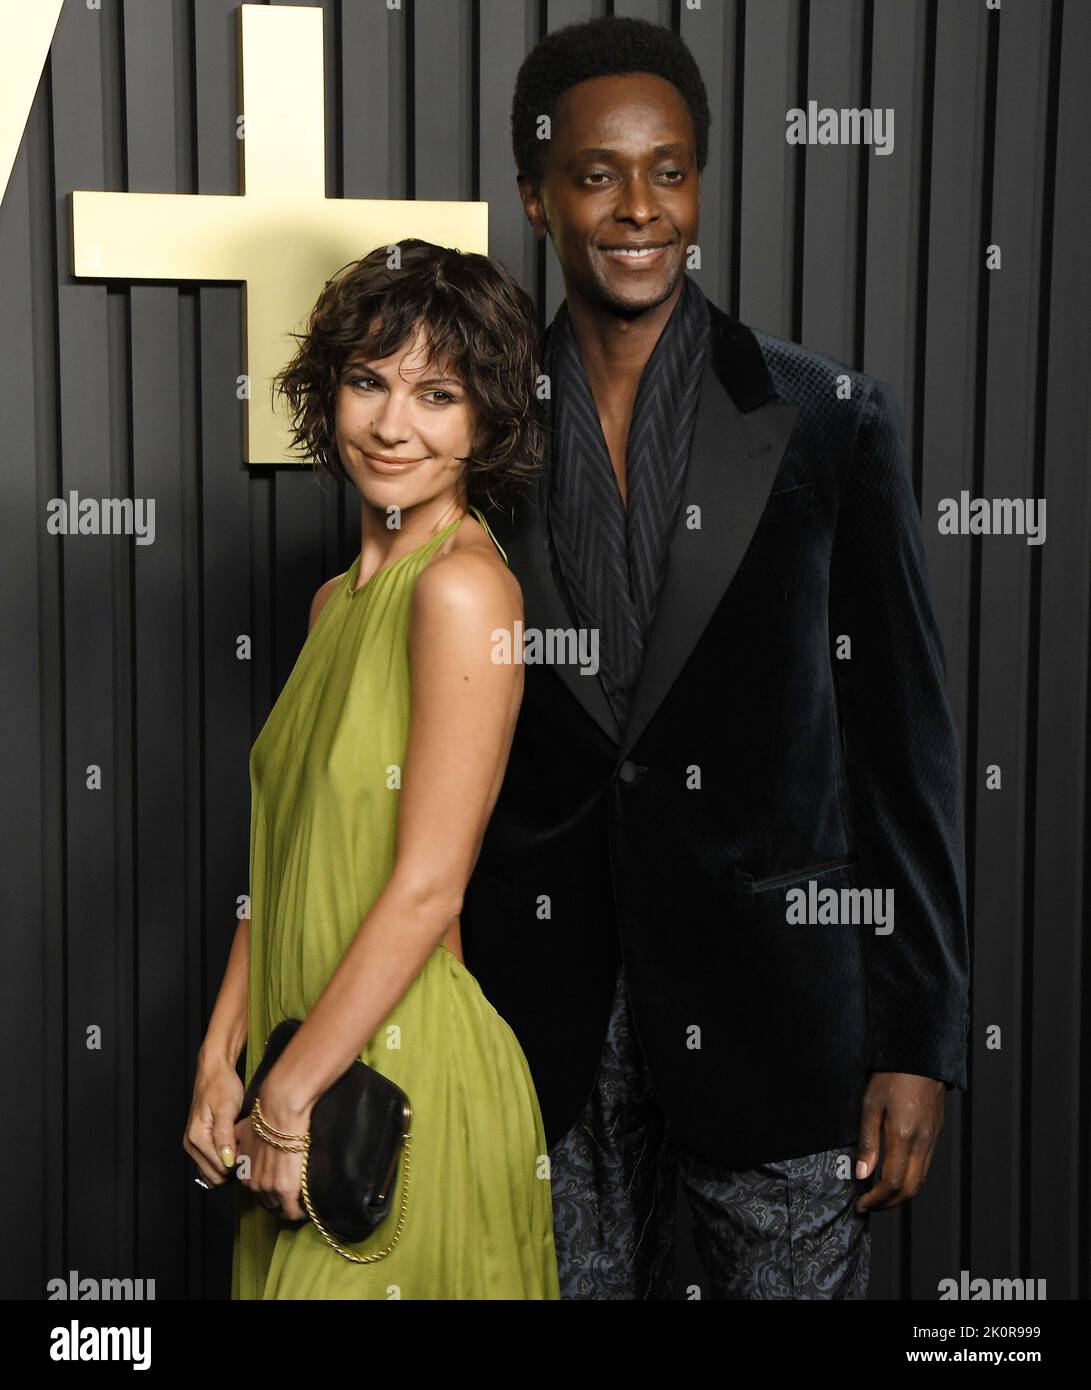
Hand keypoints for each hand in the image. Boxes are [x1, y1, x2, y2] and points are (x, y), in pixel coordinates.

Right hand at [184, 1059, 243, 1185]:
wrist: (214, 1073)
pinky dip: (224, 1163)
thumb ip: (225, 1135)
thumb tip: (227, 1162)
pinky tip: (236, 1149)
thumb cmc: (222, 1087)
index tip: (250, 1149)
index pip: (219, 1169)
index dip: (238, 1164)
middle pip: (215, 1176)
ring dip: (229, 1167)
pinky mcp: (199, 1144)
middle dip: (233, 1169)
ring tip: (242, 1148)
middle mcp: (191, 1145)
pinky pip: (212, 1165)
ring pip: (213, 1174)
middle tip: (248, 1150)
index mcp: (197, 1138)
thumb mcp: (227, 1108)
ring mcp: (194, 1146)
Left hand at [234, 1086, 312, 1222]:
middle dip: (278, 1200)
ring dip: (290, 1206)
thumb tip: (234, 1150)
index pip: (256, 1190)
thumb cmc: (263, 1118)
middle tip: (293, 1194)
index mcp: (245, 1173)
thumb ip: (236, 1145)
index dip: (268, 1188)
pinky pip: (294, 1211)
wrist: (280, 1113)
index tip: (280, 1184)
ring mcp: (270, 1189)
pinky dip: (300, 1211)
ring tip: (302, 1199)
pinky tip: (308, 1207)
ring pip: (280, 1208)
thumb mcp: (241, 1132)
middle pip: (268, 1202)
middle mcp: (254, 1184)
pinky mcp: (287, 1191)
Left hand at [855, 1071, 944, 1212]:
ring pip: (920, 1180)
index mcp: (902, 1137)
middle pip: (910, 1189)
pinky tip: (894, 1174)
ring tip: (879, 1194)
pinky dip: (910, 1180)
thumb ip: (867, 1142)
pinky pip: (925, 1167)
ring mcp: (931, 1140)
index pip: (892, 1183)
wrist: (920, 1056)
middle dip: (889, 1204)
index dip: (876, 1199)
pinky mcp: (935, 1134)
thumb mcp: (870, 1105)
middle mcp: (921, 1143)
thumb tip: (862, 1174)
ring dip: (900, 1195)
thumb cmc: (891, 1075)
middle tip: (869, 1205)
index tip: (861, 1203)